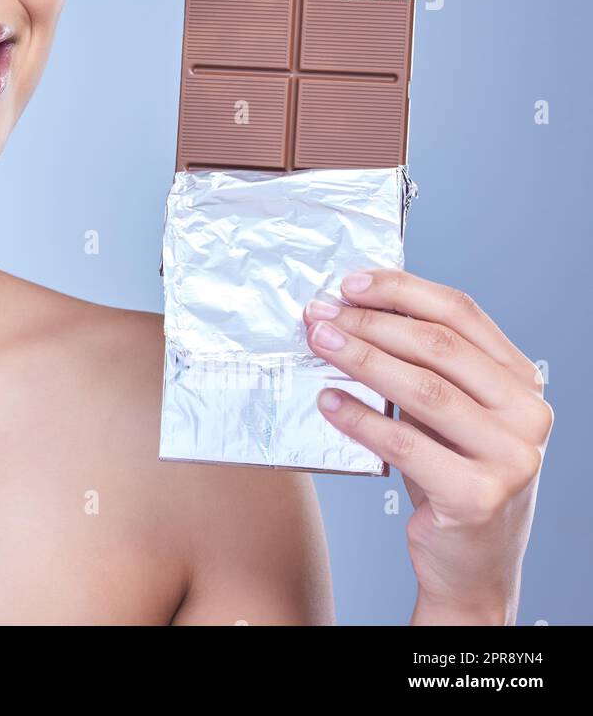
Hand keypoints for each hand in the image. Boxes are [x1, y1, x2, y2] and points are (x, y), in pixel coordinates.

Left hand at [302, 269, 552, 625]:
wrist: (470, 563)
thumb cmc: (451, 475)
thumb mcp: (447, 414)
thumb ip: (422, 367)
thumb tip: (351, 310)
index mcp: (522, 382)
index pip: (461, 314)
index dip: (402, 290)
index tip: (350, 283)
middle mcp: (527, 415)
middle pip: (438, 347)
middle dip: (370, 323)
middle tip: (320, 315)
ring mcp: (511, 458)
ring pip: (423, 390)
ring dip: (361, 360)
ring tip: (319, 344)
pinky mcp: (479, 497)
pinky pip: (405, 444)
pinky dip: (360, 419)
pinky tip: (328, 402)